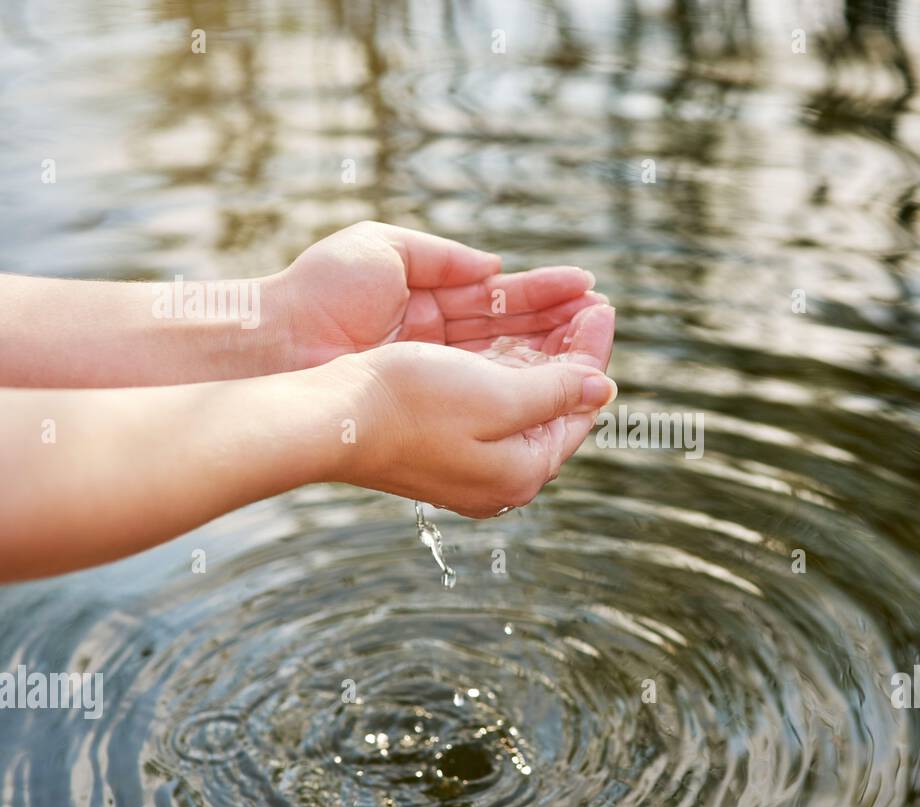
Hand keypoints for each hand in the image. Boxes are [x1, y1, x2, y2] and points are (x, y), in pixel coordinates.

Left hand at [271, 220, 605, 368]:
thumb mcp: (385, 250)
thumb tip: (497, 269)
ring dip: (556, 349)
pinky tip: (567, 368)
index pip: (497, 302)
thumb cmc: (321, 292)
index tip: (585, 287)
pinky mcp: (434, 407)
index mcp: (423, 303)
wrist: (278, 347)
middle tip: (604, 314)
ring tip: (598, 333)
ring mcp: (434, 379)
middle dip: (560, 324)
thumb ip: (446, 258)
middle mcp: (434, 346)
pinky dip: (531, 378)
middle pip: (511, 335)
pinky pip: (493, 391)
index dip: (542, 295)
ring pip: (510, 363)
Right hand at [330, 302, 616, 517]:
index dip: (593, 352)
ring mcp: (469, 462)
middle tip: (589, 303)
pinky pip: (490, 402)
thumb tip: (603, 388)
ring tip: (560, 309)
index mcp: (523, 471)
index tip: (603, 307)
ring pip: (522, 399)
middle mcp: (500, 475)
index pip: (579, 407)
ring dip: (543, 353)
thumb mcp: (499, 396)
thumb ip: (557, 391)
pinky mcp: (440, 443)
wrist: (330, 417)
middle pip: (554, 404)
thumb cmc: (411, 406)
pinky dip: (508, 366)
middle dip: (573, 351)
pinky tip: (512, 338)